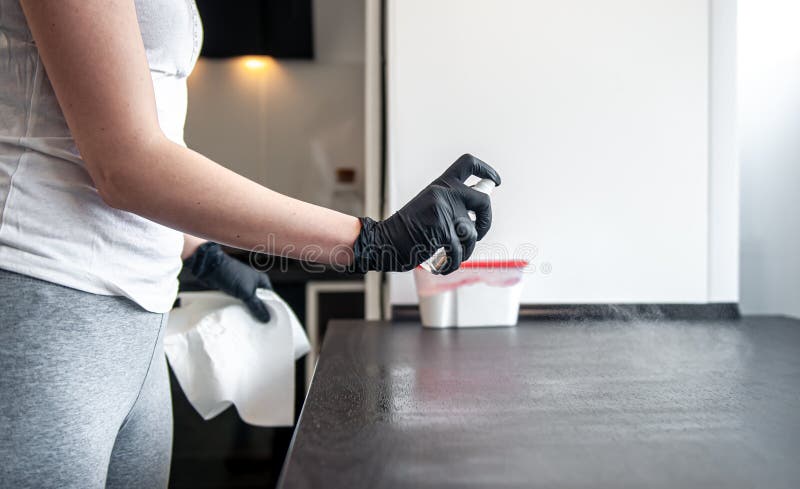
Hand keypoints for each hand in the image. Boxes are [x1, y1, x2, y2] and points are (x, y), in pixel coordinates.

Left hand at [183, 242, 272, 321]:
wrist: (210, 268)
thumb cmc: (230, 275)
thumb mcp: (246, 292)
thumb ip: (256, 306)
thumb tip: (266, 319)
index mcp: (262, 281)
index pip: (271, 299)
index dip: (271, 310)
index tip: (271, 322)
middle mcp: (254, 284)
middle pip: (259, 303)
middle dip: (258, 313)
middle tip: (260, 326)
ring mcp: (243, 288)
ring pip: (248, 304)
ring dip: (247, 312)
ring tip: (249, 325)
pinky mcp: (233, 292)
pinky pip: (239, 303)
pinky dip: (239, 310)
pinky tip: (239, 318)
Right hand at [352, 154, 500, 273]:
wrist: (384, 241)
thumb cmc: (408, 229)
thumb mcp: (429, 206)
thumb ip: (451, 204)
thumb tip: (479, 213)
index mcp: (441, 184)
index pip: (467, 164)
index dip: (486, 170)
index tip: (494, 181)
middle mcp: (444, 193)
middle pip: (483, 200)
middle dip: (487, 221)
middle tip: (479, 232)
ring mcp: (444, 212)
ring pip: (472, 233)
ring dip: (466, 249)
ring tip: (452, 255)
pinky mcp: (441, 231)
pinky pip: (459, 251)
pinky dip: (453, 263)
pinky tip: (443, 265)